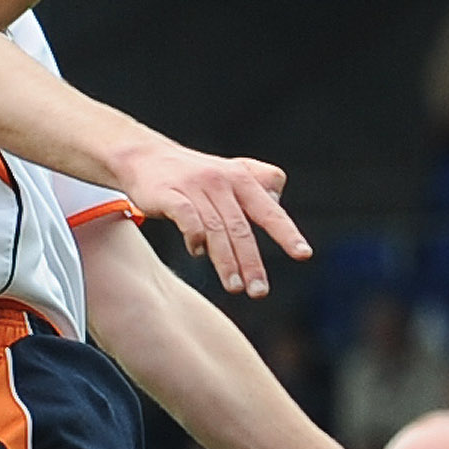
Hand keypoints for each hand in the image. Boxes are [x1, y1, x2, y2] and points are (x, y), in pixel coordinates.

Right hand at [110, 137, 312, 299]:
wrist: (144, 157)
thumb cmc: (192, 172)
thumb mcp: (231, 171)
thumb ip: (260, 183)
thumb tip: (278, 204)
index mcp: (241, 179)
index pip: (269, 210)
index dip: (287, 233)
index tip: (303, 254)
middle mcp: (222, 181)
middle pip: (241, 228)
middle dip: (252, 262)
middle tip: (259, 291)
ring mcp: (194, 187)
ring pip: (216, 229)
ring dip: (226, 261)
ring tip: (234, 287)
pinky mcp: (169, 193)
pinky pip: (187, 219)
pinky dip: (195, 238)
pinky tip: (198, 252)